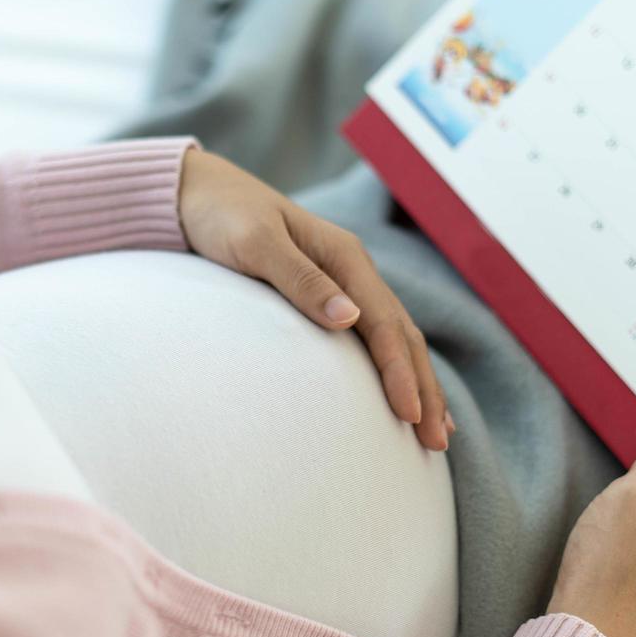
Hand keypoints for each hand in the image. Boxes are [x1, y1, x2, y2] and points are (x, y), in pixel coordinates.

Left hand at [177, 148, 453, 449]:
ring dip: (419, 384)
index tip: (409, 415)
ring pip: (397, 340)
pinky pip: (374, 338)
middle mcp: (353, 270)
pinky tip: (404, 397)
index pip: (384, 324)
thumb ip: (299, 279)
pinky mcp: (328, 297)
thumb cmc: (223, 217)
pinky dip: (396, 370)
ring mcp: (345, 284)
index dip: (400, 371)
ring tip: (437, 432)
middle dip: (424, 389)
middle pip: (403, 336)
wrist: (197, 194)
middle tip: (437, 442)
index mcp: (344, 257)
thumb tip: (349, 317)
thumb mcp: (255, 243)